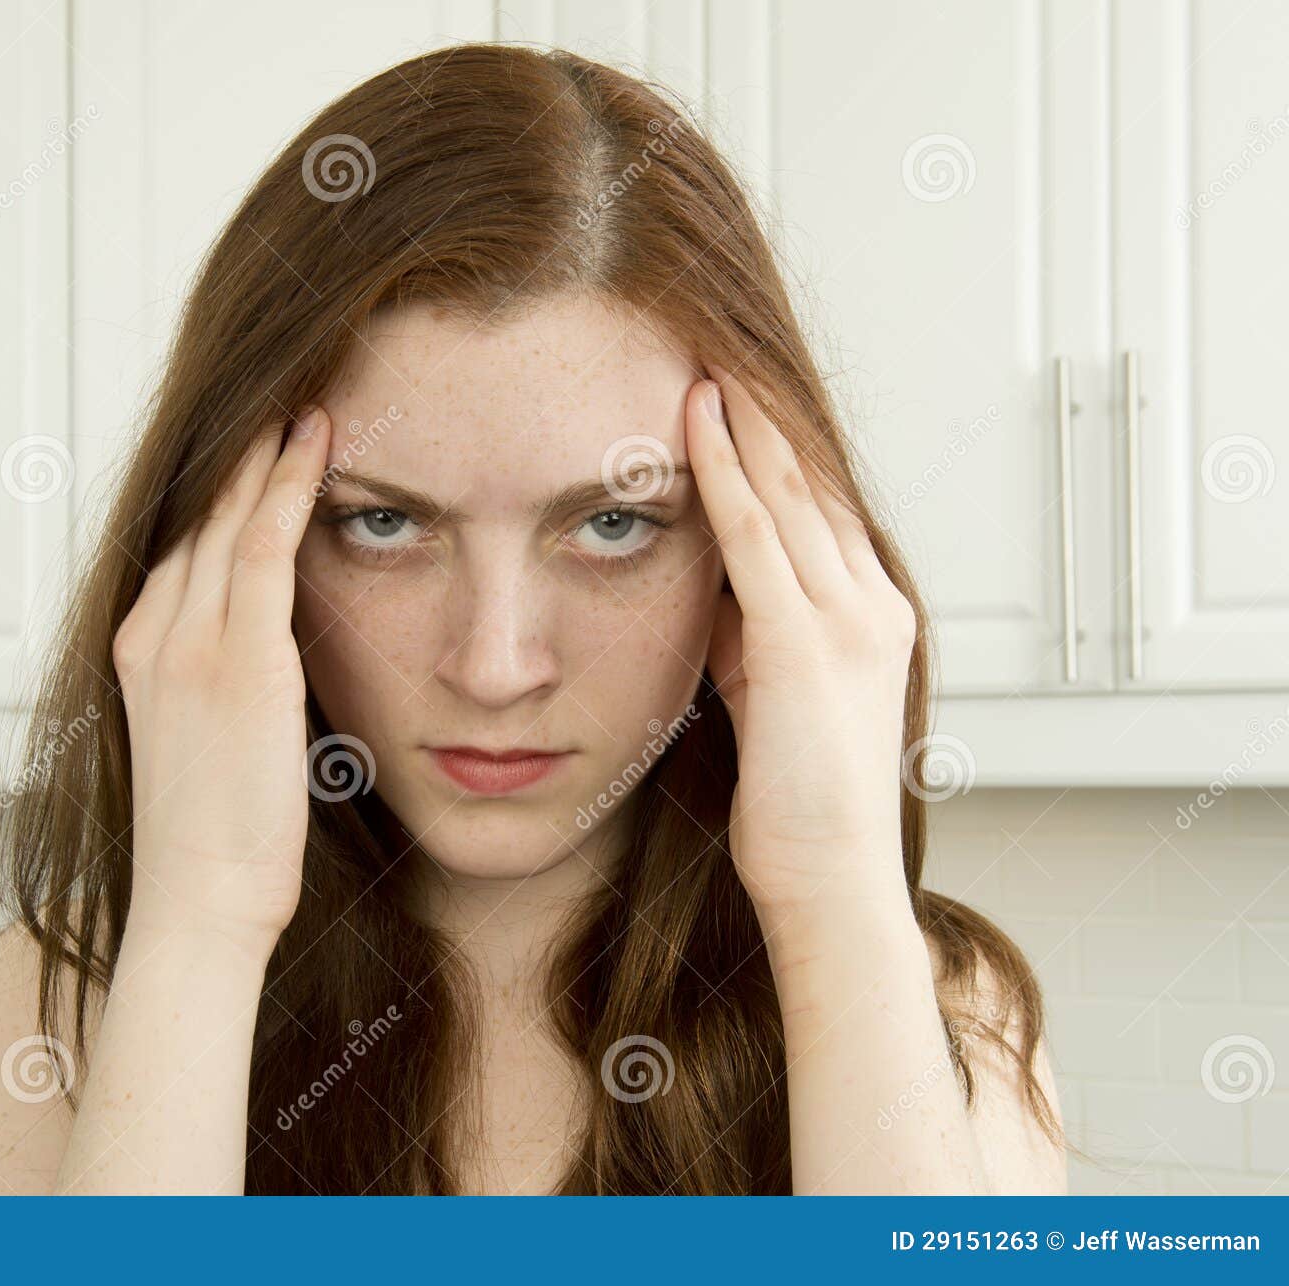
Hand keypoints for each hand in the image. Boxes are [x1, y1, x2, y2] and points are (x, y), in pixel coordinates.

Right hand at [111, 406, 330, 948]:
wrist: (196, 905)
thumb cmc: (212, 841)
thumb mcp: (207, 743)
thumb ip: (228, 684)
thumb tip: (275, 659)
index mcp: (142, 651)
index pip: (183, 546)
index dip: (219, 489)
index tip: (253, 444)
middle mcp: (153, 632)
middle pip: (197, 516)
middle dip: (237, 453)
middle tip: (278, 392)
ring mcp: (188, 643)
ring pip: (226, 515)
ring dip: (264, 450)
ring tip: (300, 397)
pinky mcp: (237, 660)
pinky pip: (262, 546)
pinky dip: (287, 485)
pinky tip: (314, 441)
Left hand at [685, 363, 915, 915]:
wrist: (831, 884)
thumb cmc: (797, 802)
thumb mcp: (768, 695)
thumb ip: (747, 632)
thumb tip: (707, 584)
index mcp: (870, 612)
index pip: (820, 502)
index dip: (775, 439)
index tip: (730, 384)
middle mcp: (872, 601)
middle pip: (811, 477)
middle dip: (761, 405)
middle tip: (715, 335)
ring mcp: (848, 619)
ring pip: (790, 487)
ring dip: (743, 414)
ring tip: (704, 345)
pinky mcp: (807, 646)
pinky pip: (758, 535)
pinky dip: (725, 470)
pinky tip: (696, 419)